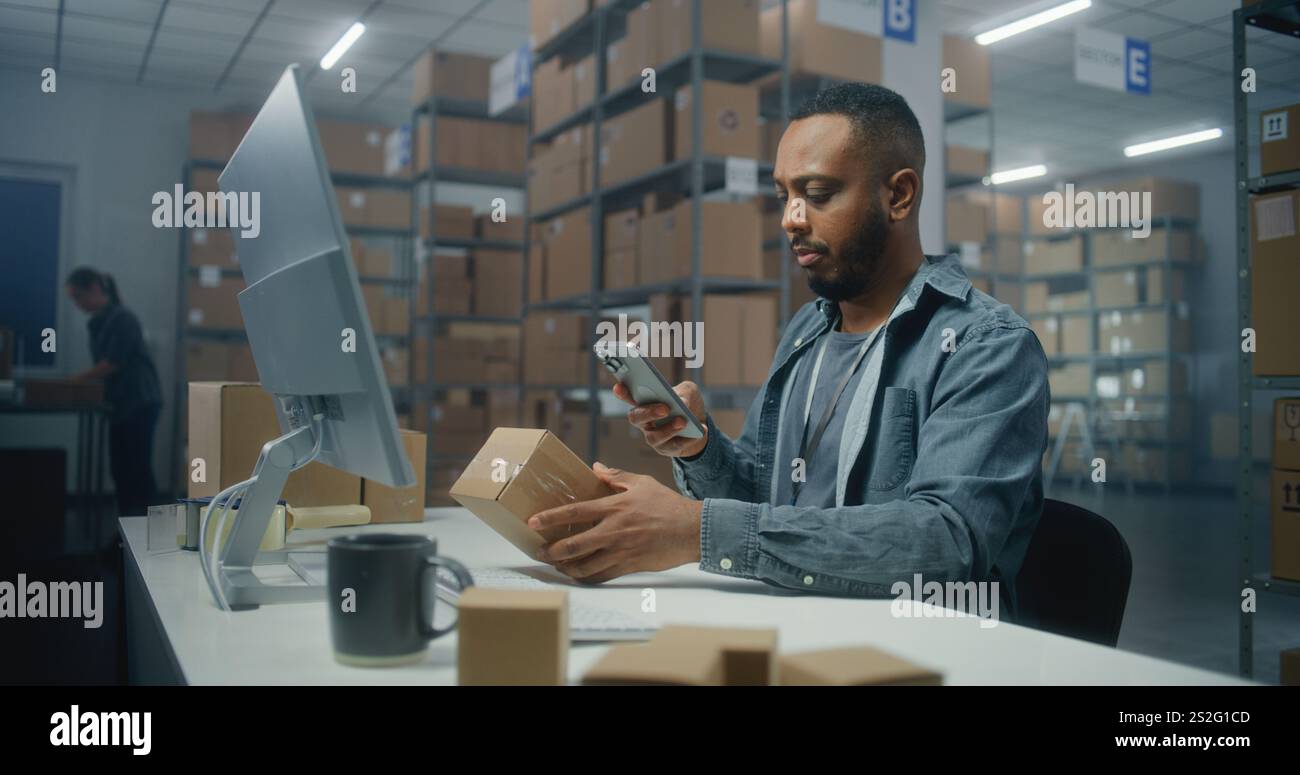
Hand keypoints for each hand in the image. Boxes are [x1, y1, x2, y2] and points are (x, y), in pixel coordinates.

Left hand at [530, 462, 702, 583]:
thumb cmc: (667, 504)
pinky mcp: (629, 566)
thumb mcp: (642, 483)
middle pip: (573, 545)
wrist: (691, 530)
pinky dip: (586, 577)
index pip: (574, 512)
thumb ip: (616, 476)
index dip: (550, 518)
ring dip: (565, 567)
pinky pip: (601, 576)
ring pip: (584, 566)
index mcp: (614, 507)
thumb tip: (595, 468)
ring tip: (556, 564)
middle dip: (551, 551)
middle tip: (539, 551)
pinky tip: (578, 574)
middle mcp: (613, 530)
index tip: (532, 522)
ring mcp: (621, 551)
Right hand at [613, 380, 708, 457]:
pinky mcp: (666, 449)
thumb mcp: (688, 391)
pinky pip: (673, 446)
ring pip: (654, 436)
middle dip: (649, 413)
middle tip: (665, 408)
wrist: (699, 425)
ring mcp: (652, 437)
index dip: (622, 393)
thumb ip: (683, 391)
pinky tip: (700, 431)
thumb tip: (681, 403)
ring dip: (669, 429)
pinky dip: (687, 439)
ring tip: (683, 421)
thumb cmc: (688, 403)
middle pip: (636, 418)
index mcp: (644, 403)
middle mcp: (643, 421)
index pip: (629, 397)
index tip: (619, 387)